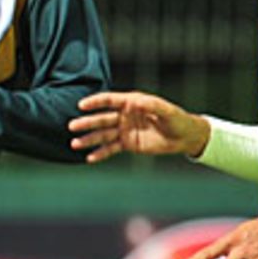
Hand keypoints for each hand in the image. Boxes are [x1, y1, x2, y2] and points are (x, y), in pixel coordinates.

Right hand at [69, 91, 210, 162]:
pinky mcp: (128, 144)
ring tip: (75, 144)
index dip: (95, 102)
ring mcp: (125, 130)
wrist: (185, 137)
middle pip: (102, 119)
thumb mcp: (167, 110)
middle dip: (87, 122)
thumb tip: (135, 102)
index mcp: (132, 102)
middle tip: (72, 126)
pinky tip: (89, 158)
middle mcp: (125, 115)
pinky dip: (100, 153)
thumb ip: (152, 105)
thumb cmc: (177, 119)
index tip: (81, 105)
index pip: (110, 100)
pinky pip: (111, 148)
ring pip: (103, 134)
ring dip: (89, 139)